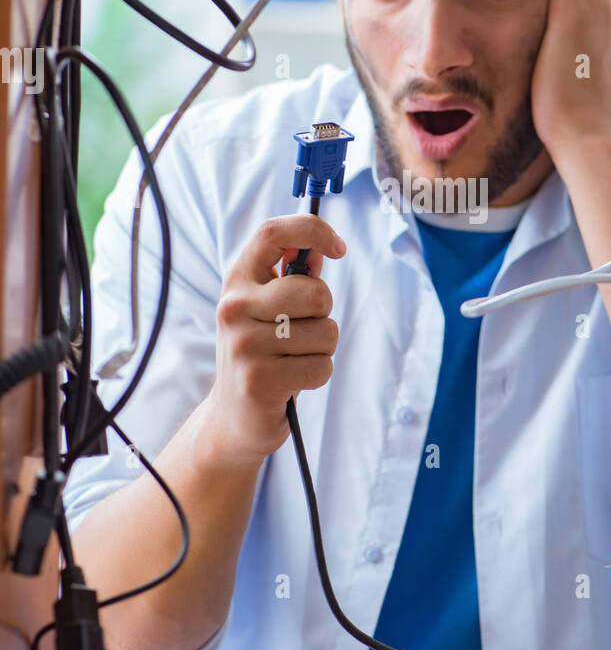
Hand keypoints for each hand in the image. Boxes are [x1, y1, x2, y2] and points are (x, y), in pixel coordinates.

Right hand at [204, 214, 345, 462]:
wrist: (232, 418)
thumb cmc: (260, 355)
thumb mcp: (267, 309)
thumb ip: (292, 277)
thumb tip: (321, 248)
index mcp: (237, 281)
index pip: (272, 233)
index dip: (313, 231)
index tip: (339, 248)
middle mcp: (234, 308)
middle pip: (314, 292)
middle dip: (324, 313)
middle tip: (303, 331)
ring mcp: (244, 344)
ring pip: (325, 332)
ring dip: (322, 348)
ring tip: (294, 359)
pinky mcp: (259, 380)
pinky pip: (321, 366)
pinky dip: (318, 374)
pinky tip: (293, 380)